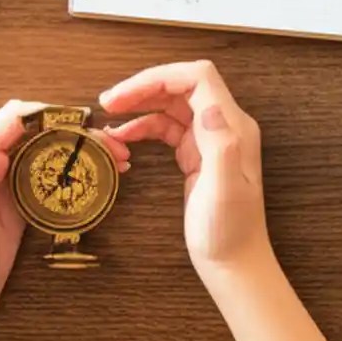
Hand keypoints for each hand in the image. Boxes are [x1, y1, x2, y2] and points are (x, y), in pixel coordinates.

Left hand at [0, 100, 131, 322]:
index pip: (13, 121)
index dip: (48, 113)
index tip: (83, 119)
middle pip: (39, 135)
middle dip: (75, 132)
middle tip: (114, 145)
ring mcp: (10, 188)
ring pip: (49, 156)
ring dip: (81, 152)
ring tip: (118, 160)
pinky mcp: (24, 209)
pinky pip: (51, 182)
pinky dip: (76, 175)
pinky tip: (100, 179)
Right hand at [100, 61, 269, 275]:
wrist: (233, 263)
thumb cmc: (228, 234)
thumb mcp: (224, 193)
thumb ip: (222, 147)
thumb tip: (211, 108)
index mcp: (233, 128)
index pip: (197, 79)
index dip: (161, 77)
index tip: (127, 92)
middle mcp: (223, 126)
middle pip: (181, 86)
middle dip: (144, 87)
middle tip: (108, 101)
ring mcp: (209, 139)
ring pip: (172, 104)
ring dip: (141, 103)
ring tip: (109, 112)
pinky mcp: (196, 154)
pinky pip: (168, 127)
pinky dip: (144, 125)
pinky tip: (123, 136)